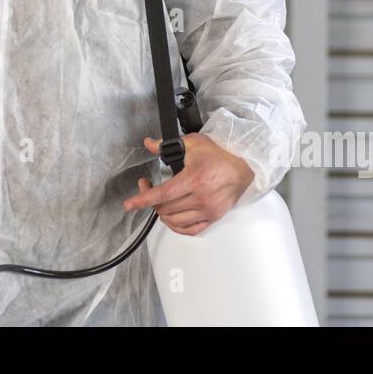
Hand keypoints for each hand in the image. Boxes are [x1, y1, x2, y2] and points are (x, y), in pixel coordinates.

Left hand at [122, 133, 254, 235]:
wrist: (243, 167)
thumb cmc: (219, 155)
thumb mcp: (193, 143)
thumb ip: (167, 145)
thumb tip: (149, 144)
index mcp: (194, 180)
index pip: (162, 194)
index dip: (143, 199)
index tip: (129, 204)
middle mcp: (201, 198)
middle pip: (166, 208)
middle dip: (150, 200)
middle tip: (147, 187)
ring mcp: (208, 210)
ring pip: (174, 220)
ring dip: (162, 212)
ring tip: (159, 200)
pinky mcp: (213, 217)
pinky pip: (189, 230)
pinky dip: (176, 226)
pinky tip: (170, 217)